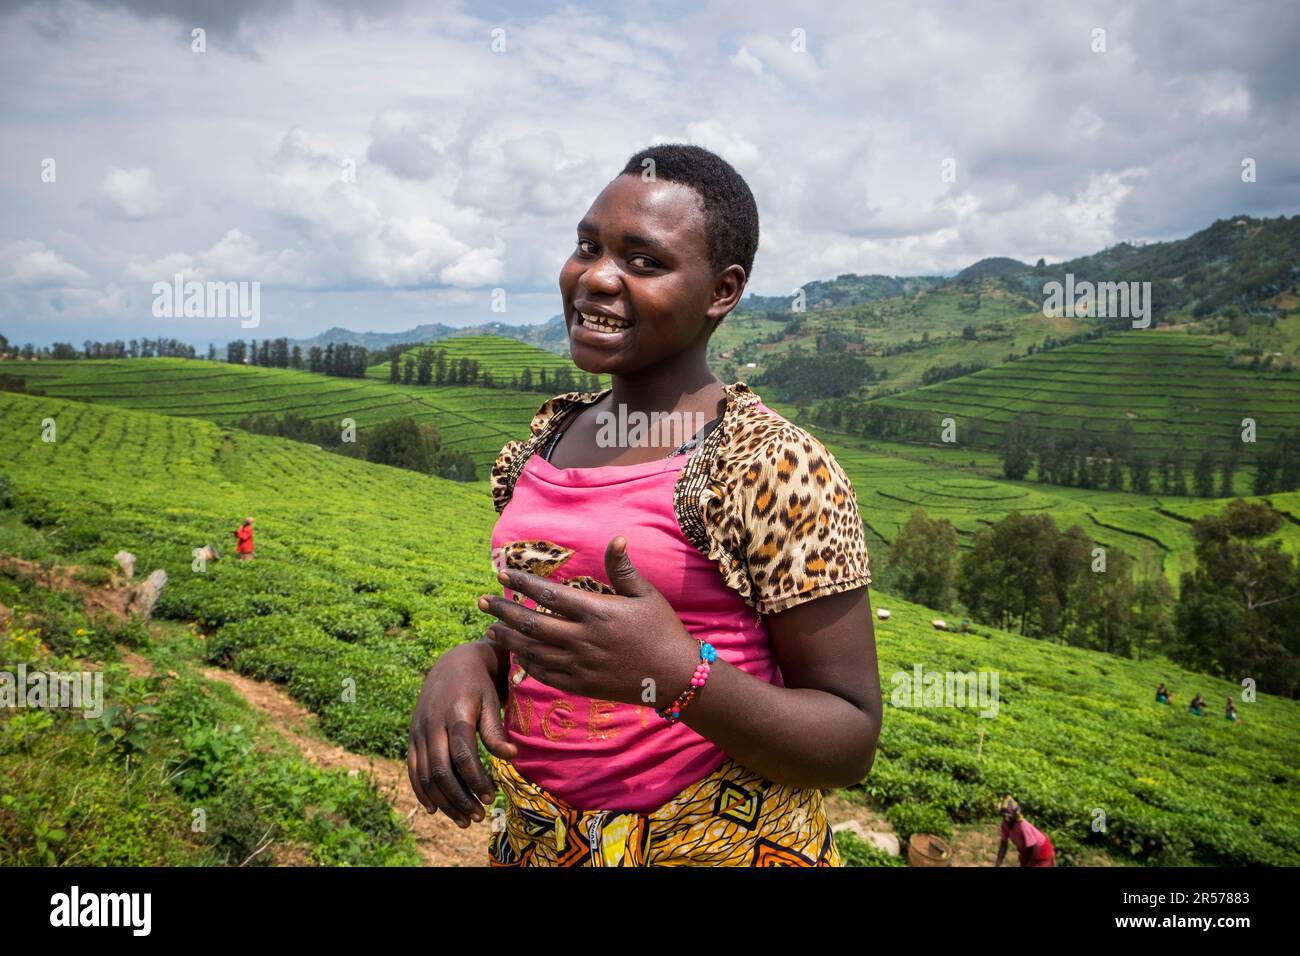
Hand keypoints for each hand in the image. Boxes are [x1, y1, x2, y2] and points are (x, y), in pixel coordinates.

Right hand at [407, 640, 517, 827]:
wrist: (452, 665)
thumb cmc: (478, 686)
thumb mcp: (490, 701)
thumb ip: (495, 730)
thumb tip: (512, 757)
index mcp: (455, 714)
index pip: (462, 755)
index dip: (476, 779)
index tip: (491, 797)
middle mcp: (432, 724)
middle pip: (441, 771)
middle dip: (460, 798)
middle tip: (479, 816)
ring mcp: (419, 731)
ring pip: (426, 775)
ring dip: (444, 801)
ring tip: (465, 819)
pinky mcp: (412, 737)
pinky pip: (413, 769)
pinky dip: (422, 791)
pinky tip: (435, 809)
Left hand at [477, 535, 699, 706]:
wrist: (675, 677)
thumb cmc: (663, 631)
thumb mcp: (647, 595)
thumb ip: (624, 569)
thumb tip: (616, 538)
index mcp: (597, 612)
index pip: (550, 594)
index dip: (523, 584)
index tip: (502, 574)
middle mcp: (583, 638)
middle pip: (533, 623)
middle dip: (503, 611)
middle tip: (482, 601)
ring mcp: (581, 664)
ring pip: (534, 651)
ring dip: (509, 639)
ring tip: (490, 629)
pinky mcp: (582, 685)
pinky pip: (547, 675)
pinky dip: (528, 665)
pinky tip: (518, 656)